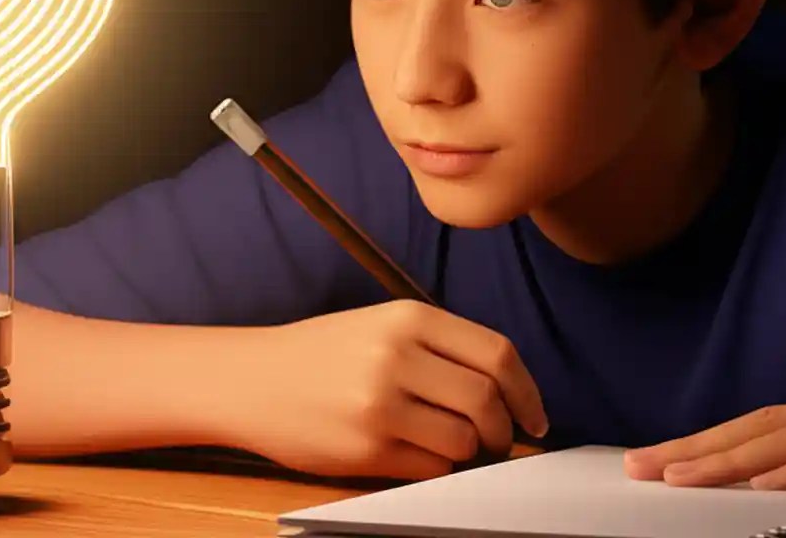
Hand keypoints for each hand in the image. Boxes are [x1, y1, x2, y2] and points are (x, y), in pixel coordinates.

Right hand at [234, 300, 547, 480]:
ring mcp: (380, 403)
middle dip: (502, 429)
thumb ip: (438, 348)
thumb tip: (506, 394)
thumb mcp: (380, 327)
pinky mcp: (365, 446)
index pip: (497, 354)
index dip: (527, 392)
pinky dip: (437, 468)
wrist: (251, 380)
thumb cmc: (321, 355)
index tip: (534, 417)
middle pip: (487, 400)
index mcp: (408, 318)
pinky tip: (416, 455)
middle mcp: (397, 355)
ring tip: (451, 447)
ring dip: (469, 452)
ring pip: (464, 440)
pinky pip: (431, 467)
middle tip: (495, 441)